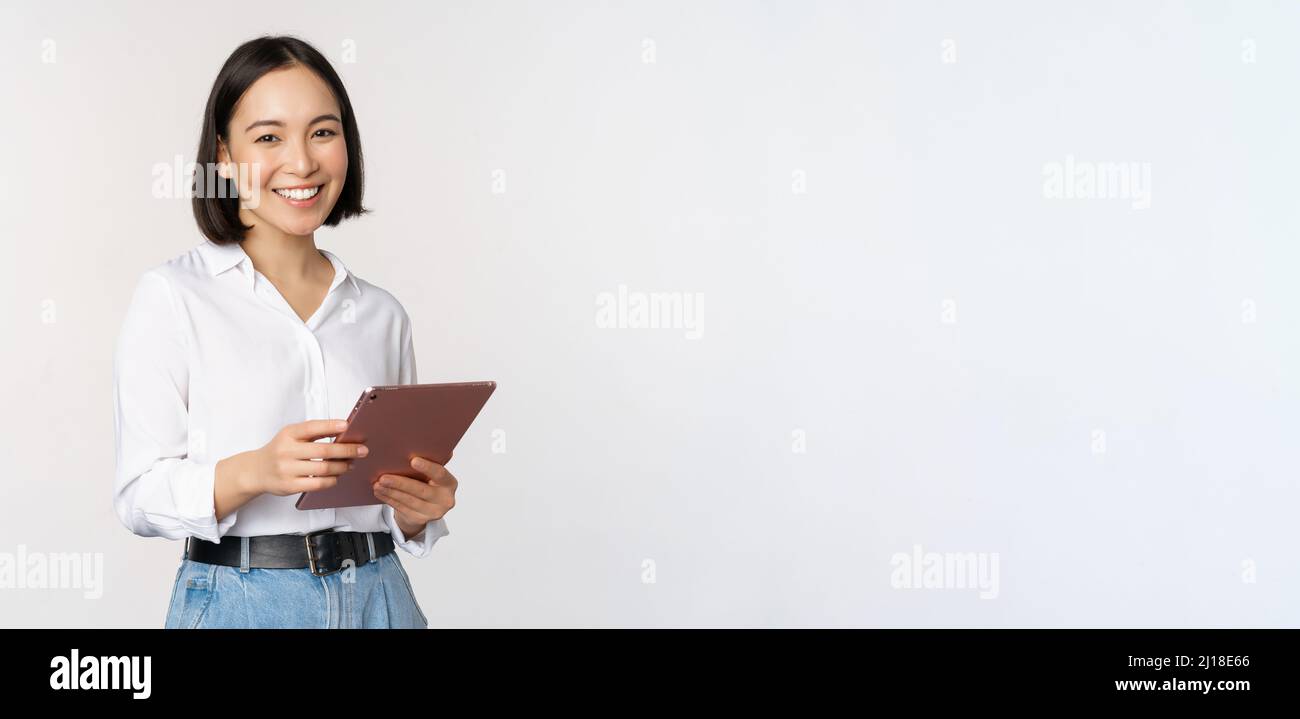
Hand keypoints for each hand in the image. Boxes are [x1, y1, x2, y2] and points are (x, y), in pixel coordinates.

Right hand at [244, 419, 367, 496]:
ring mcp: (287, 470)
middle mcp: (286, 451)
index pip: (312, 427)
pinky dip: (331, 480)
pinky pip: (317, 484)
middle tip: (362, 450)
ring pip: (323, 469)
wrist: (257, 471)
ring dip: (342, 466)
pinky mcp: (290, 486)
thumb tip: (343, 430)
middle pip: (324, 450)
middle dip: (347, 450)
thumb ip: (313, 432)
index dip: (330, 426)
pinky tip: (337, 476)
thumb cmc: (280, 450)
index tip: (347, 426)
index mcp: (288, 434)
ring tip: (350, 464)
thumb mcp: (291, 436)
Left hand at [374, 456, 457, 538]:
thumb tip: (424, 441)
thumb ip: (431, 461)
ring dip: (391, 492)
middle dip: (401, 483)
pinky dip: (389, 499)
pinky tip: (379, 492)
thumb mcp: (433, 473)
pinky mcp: (419, 520)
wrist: (428, 507)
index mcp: (450, 483)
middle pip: (421, 490)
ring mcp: (432, 512)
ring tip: (378, 483)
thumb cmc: (429, 482)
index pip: (440, 474)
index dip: (428, 468)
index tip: (413, 460)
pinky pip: (401, 509)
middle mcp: (445, 500)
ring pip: (409, 501)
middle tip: (384, 477)